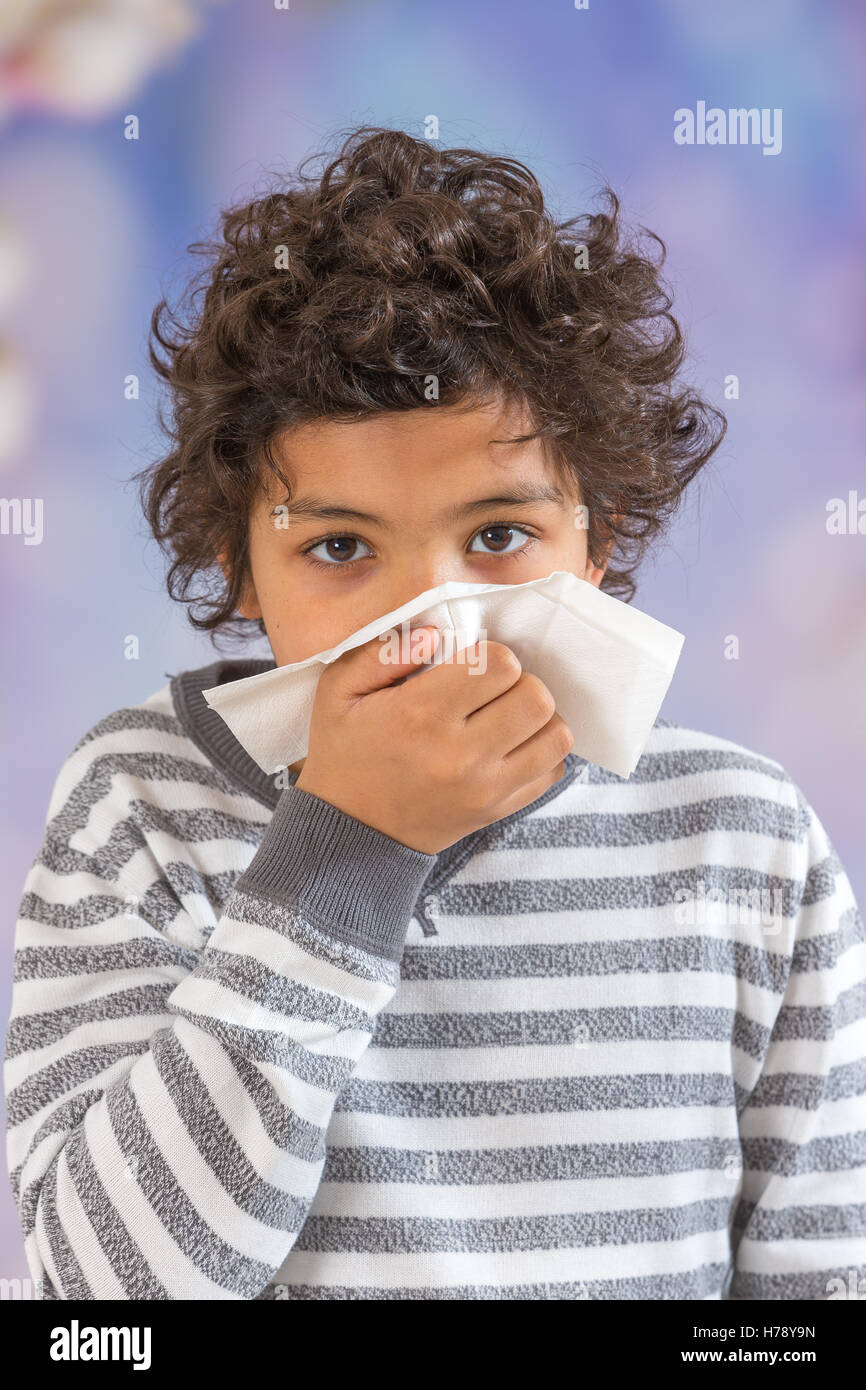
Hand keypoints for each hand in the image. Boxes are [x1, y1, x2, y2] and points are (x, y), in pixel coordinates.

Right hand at [294, 623, 573, 853]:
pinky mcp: (498, 810)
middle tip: (493, 689)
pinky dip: (541, 752)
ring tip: (507, 715)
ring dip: (538, 717)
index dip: (491, 655)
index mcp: (421, 714)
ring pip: (556, 734)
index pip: (500, 665)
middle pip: (536, 697)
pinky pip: (552, 772)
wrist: (349, 830)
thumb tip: (436, 634)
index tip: (470, 667)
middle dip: (520, 682)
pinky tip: (511, 745)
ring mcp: (485, 788)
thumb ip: (383, 652)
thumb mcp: (339, 690)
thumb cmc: (344, 751)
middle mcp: (460, 754)